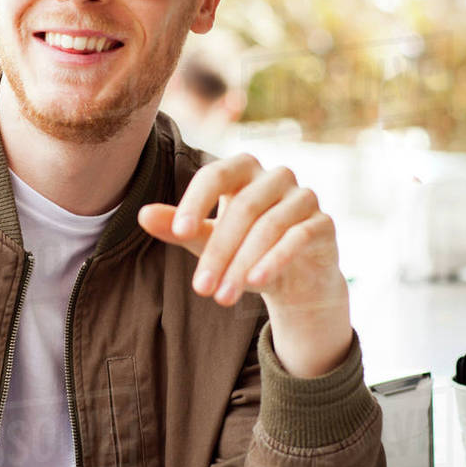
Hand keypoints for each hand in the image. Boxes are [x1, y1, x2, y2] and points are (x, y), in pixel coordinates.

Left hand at [137, 153, 351, 377]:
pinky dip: (274, 261)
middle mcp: (276, 176)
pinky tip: (255, 283)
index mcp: (243, 170)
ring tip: (221, 296)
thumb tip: (142, 215)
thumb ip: (178, 227)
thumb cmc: (244, 250)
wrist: (296, 278)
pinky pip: (298, 238)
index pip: (215, 175)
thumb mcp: (208, 239)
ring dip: (243, 264)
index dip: (196, 201)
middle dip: (218, 250)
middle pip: (243, 207)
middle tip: (200, 288)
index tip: (177, 232)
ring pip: (269, 226)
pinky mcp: (324, 223)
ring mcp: (304, 197)